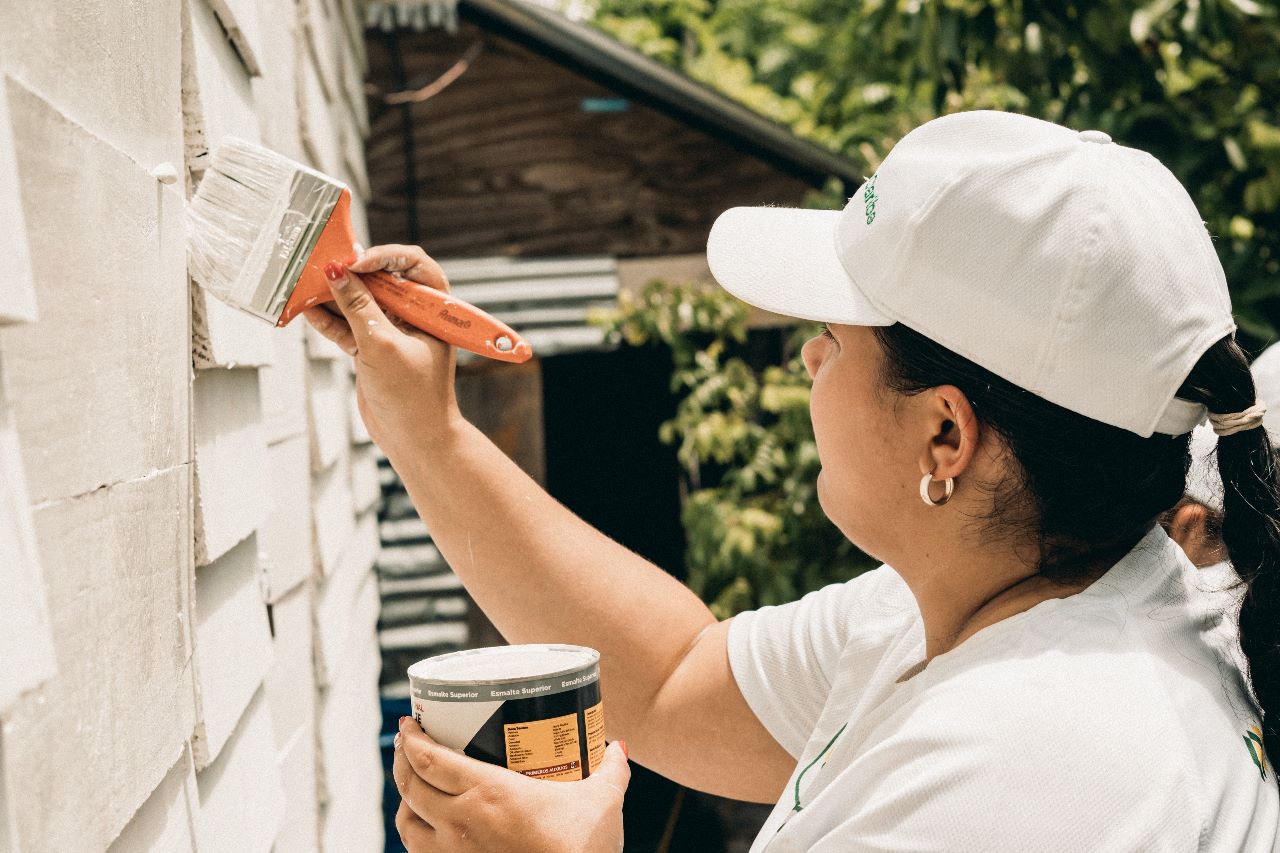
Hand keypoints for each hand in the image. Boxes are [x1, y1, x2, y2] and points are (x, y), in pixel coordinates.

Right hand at [302, 244, 461, 458]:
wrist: (415, 441)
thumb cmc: (414, 398)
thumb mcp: (382, 346)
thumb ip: (359, 308)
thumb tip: (337, 273)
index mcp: (433, 308)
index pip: (414, 264)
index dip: (385, 256)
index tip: (355, 262)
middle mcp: (414, 315)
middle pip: (381, 280)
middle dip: (352, 272)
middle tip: (323, 263)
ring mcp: (392, 332)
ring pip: (360, 303)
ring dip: (334, 294)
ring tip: (306, 282)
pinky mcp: (372, 349)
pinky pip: (348, 326)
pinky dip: (329, 319)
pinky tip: (306, 309)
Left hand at [392, 716, 629, 852]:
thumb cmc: (583, 852)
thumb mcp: (602, 803)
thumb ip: (610, 770)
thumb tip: (618, 748)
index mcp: (488, 794)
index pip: (429, 760)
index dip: (411, 737)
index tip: (409, 721)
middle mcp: (461, 824)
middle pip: (409, 785)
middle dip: (402, 760)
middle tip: (408, 743)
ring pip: (406, 824)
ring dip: (404, 800)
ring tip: (414, 786)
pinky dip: (416, 834)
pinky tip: (430, 828)